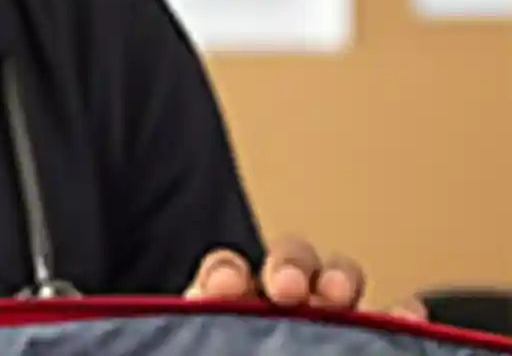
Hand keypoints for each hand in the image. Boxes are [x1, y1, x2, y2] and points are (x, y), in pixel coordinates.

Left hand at [182, 237, 429, 320]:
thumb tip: (203, 308)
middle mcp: (280, 304)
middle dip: (288, 264)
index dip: (225, 272)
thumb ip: (202, 339)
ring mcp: (328, 319)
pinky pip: (391, 319)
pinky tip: (406, 319)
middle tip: (286, 288)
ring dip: (338, 279)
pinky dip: (399, 315)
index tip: (226, 288)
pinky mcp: (371, 341)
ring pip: (338, 278)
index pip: (225, 272)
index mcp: (230, 306)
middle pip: (287, 260)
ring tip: (337, 296)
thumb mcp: (205, 350)